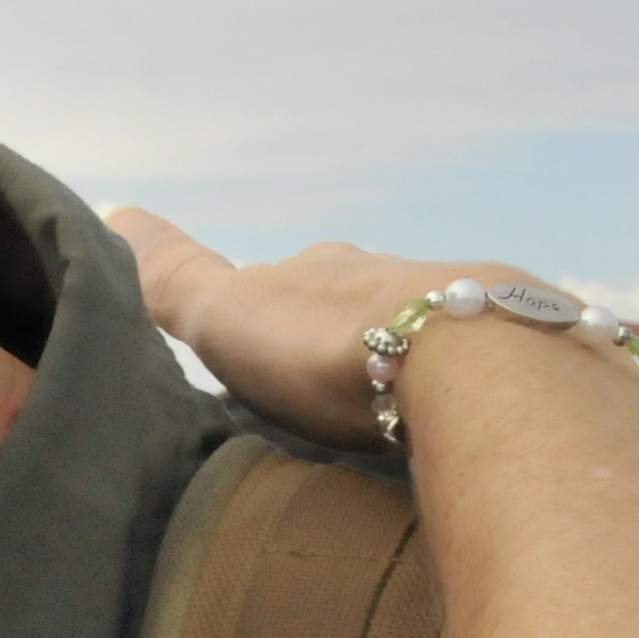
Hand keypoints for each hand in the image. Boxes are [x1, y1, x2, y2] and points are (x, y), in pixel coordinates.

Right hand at [106, 211, 550, 450]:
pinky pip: (482, 377)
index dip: (266, 315)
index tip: (255, 355)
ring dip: (408, 369)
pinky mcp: (521, 360)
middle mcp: (396, 280)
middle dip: (340, 341)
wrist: (466, 361)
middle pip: (359, 308)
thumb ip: (174, 272)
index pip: (285, 285)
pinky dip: (465, 396)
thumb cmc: (328, 343)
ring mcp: (464, 313)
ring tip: (393, 421)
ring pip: (424, 338)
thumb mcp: (227, 311)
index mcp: (324, 272)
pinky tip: (460, 429)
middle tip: (324, 393)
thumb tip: (117, 208)